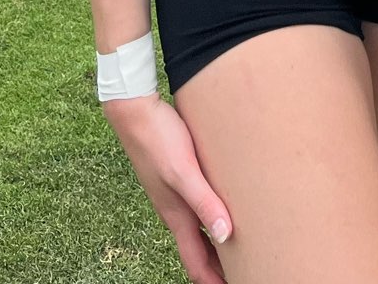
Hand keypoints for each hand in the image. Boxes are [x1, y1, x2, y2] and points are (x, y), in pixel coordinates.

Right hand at [103, 94, 231, 283]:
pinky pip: (197, 206)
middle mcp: (174, 210)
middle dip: (217, 267)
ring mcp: (173, 194)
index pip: (196, 262)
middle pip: (198, 250)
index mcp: (176, 216)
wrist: (135, 111)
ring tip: (239, 247)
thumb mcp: (183, 172)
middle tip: (243, 272)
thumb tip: (226, 236)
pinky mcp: (176, 176)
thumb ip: (204, 203)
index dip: (213, 281)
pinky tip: (223, 204)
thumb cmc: (159, 140)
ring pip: (198, 229)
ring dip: (215, 243)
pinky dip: (211, 216)